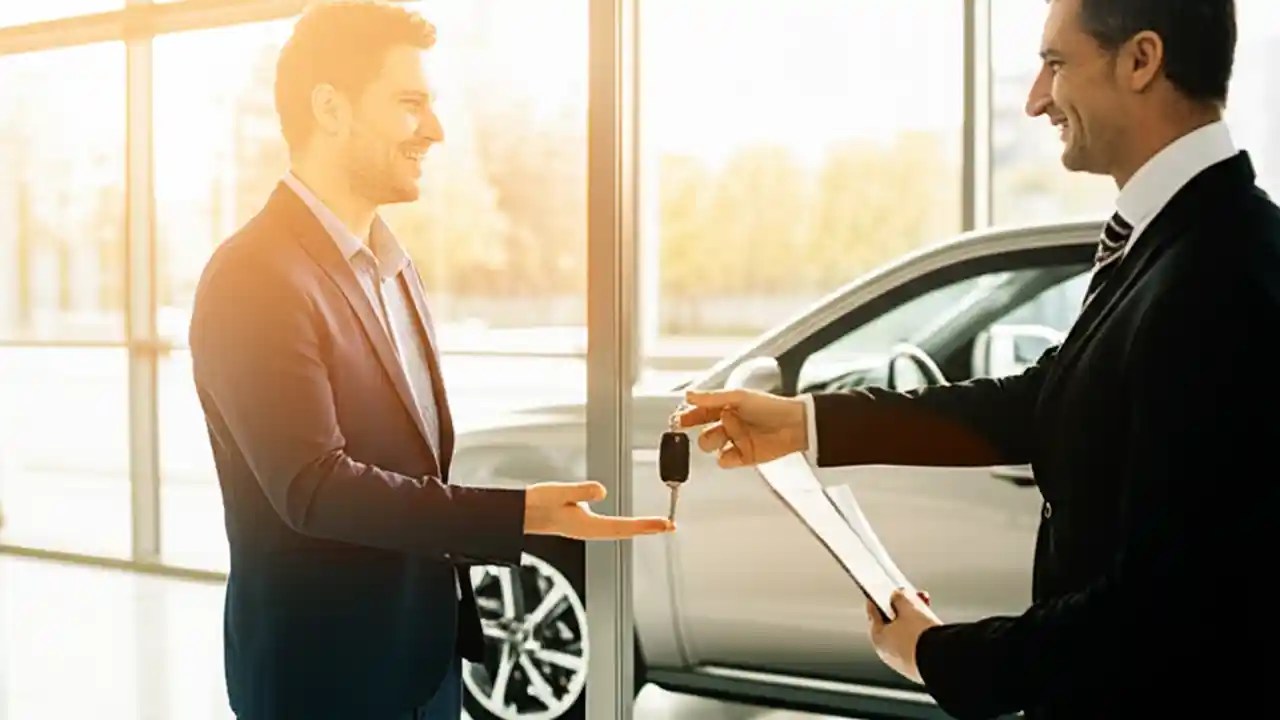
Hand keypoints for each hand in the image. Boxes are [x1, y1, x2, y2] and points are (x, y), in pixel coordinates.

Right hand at [523, 481, 674, 539]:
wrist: (522, 514)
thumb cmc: (538, 503)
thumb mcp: (559, 492)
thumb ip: (580, 492)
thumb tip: (602, 491)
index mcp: (587, 525)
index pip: (624, 526)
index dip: (646, 525)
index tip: (665, 524)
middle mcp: (590, 531)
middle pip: (626, 532)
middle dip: (649, 529)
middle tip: (670, 526)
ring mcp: (588, 529)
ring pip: (620, 531)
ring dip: (639, 528)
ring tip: (658, 525)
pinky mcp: (584, 524)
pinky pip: (612, 527)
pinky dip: (627, 526)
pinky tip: (630, 524)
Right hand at [670, 388, 807, 467]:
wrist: (794, 425)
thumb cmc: (771, 407)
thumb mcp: (738, 397)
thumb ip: (712, 397)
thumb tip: (689, 395)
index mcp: (726, 407)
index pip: (700, 412)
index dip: (687, 416)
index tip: (678, 419)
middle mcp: (728, 424)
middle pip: (702, 432)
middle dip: (699, 429)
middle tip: (694, 428)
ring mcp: (735, 441)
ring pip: (710, 446)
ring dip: (713, 441)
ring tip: (725, 433)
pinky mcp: (743, 457)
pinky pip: (724, 460)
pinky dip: (726, 456)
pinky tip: (734, 449)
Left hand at [866, 588, 941, 683]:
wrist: (941, 661)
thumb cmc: (920, 638)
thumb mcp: (908, 607)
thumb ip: (901, 597)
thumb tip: (899, 595)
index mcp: (877, 638)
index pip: (873, 613)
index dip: (881, 598)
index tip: (887, 590)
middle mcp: (888, 653)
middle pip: (892, 623)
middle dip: (904, 608)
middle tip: (913, 598)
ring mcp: (905, 662)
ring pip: (907, 634)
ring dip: (916, 620)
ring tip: (927, 610)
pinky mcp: (920, 667)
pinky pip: (919, 645)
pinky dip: (924, 634)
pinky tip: (934, 627)